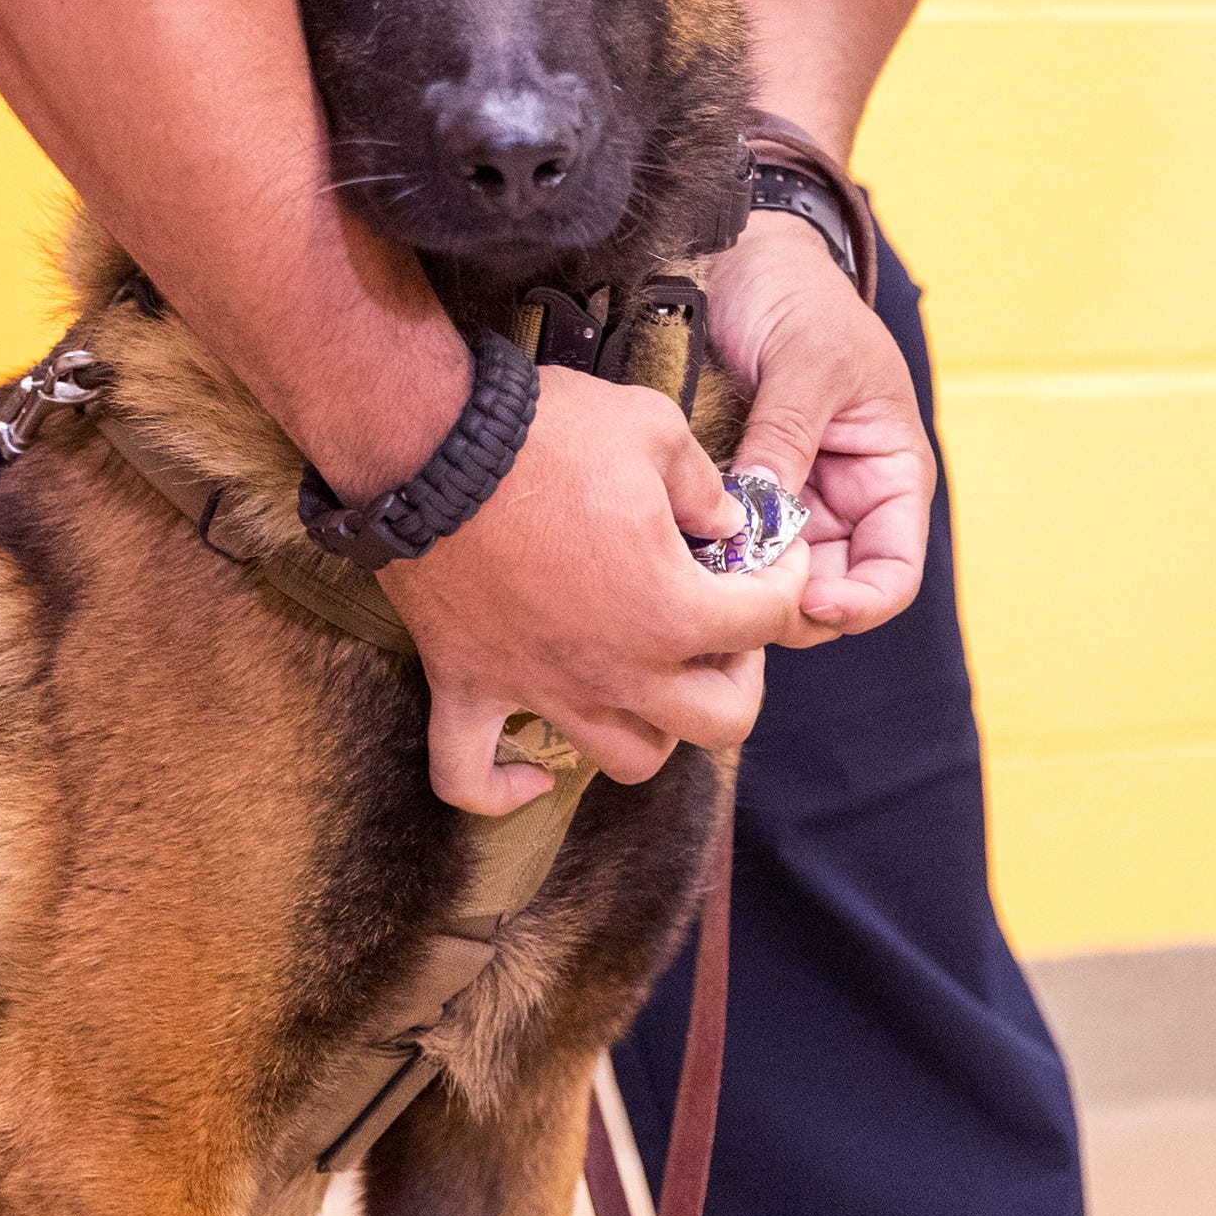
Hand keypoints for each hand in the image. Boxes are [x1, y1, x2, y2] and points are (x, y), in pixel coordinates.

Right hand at [378, 363, 806, 814]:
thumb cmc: (543, 434)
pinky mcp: (466, 687)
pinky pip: (469, 774)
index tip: (773, 554)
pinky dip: (498, 788)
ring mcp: (540, 688)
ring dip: (652, 728)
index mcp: (671, 610)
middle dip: (740, 678)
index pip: (767, 620)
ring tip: (649, 680)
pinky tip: (526, 775)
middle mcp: (616, 670)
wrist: (429, 442)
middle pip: (718, 722)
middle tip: (725, 629)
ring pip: (625, 758)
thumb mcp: (652, 427)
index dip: (785, 581)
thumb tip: (724, 524)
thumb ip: (702, 487)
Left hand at [700, 208, 933, 643]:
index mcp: (889, 477)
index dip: (858, 603)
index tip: (805, 605)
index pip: (891, 572)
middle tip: (731, 603)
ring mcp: (790, 499)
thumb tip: (763, 512)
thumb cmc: (799, 299)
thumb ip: (788, 435)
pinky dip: (710, 557)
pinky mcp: (739, 490)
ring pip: (773, 575)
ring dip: (741, 587)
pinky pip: (729, 542)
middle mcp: (843, 500)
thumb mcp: (807, 362)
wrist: (742, 258)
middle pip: (827, 589)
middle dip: (786, 607)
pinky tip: (677, 553)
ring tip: (698, 578)